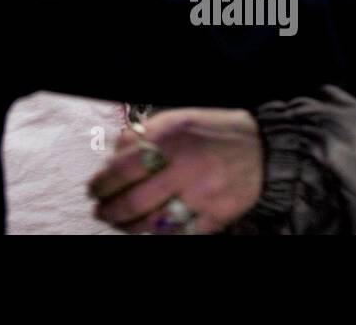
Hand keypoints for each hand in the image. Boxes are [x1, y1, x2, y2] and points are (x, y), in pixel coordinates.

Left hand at [88, 109, 262, 234]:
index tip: (93, 189)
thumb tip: (111, 158)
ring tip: (117, 222)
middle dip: (110, 210)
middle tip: (100, 210)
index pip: (124, 168)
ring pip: (154, 223)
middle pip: (135, 201)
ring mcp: (203, 195)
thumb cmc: (212, 132)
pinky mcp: (217, 216)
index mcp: (172, 139)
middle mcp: (186, 167)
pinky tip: (146, 230)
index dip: (102, 183)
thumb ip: (141, 135)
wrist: (263, 149)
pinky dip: (157, 234)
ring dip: (127, 227)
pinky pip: (180, 234)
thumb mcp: (175, 119)